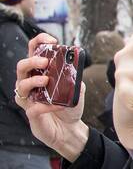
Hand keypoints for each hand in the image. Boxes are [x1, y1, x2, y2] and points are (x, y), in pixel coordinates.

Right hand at [14, 34, 88, 160]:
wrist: (71, 129)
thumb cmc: (69, 107)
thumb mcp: (76, 89)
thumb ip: (74, 77)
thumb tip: (75, 67)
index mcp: (39, 73)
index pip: (33, 52)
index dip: (38, 43)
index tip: (50, 39)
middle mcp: (30, 84)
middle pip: (21, 67)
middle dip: (31, 61)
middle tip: (45, 62)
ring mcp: (29, 99)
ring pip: (21, 86)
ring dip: (33, 81)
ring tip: (46, 81)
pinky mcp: (32, 115)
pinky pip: (33, 108)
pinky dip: (46, 106)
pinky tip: (58, 105)